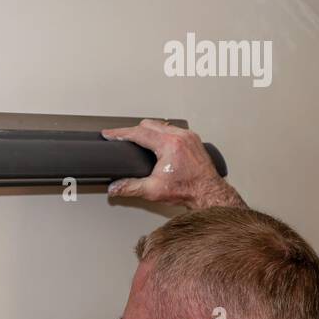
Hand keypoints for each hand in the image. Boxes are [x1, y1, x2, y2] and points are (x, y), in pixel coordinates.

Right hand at [101, 119, 241, 209]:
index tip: (109, 134)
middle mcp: (180, 136)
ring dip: (147, 130)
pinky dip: (161, 133)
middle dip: (132, 130)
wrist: (209, 194)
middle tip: (120, 137)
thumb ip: (130, 188)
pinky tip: (156, 140)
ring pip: (161, 125)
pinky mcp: (193, 140)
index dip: (120, 133)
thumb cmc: (189, 190)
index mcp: (169, 144)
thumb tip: (114, 188)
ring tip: (136, 138)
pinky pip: (173, 129)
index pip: (138, 133)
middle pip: (149, 124)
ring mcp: (188, 137)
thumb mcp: (153, 191)